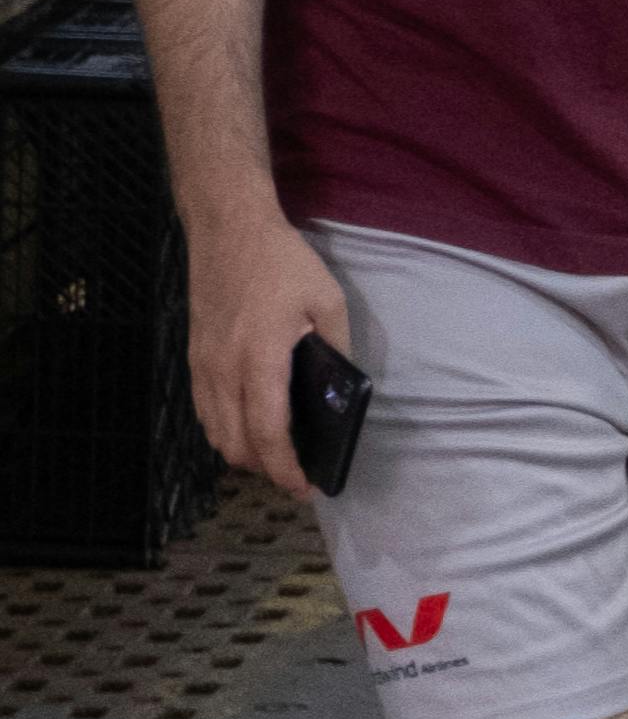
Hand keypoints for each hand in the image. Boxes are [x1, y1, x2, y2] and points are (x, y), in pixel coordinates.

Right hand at [189, 202, 352, 495]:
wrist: (228, 231)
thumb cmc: (283, 264)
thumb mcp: (328, 300)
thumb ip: (336, 349)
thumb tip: (341, 391)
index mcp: (260, 359)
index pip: (268, 432)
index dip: (285, 468)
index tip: (304, 487)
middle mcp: (224, 372)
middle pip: (237, 445)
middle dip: (266, 468)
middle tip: (296, 472)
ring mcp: (203, 368)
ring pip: (216, 434)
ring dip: (243, 452)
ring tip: (276, 454)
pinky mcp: (193, 360)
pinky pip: (205, 413)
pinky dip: (224, 431)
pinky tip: (248, 426)